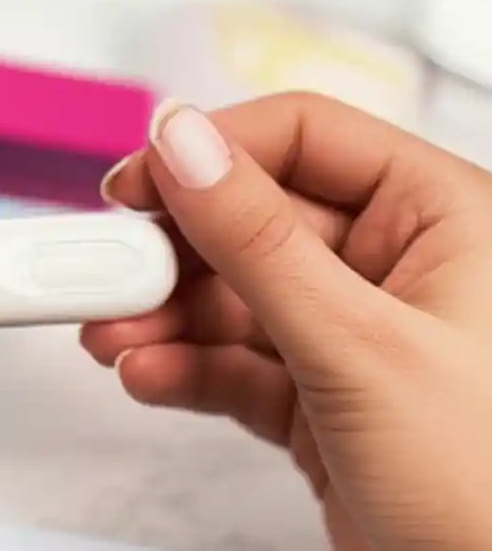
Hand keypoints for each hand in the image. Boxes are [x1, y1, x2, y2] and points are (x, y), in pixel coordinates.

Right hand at [85, 93, 491, 550]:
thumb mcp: (359, 347)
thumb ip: (260, 242)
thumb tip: (187, 147)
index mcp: (445, 221)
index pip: (307, 140)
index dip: (213, 153)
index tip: (135, 183)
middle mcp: (400, 273)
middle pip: (255, 224)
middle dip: (173, 251)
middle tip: (105, 274)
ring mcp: (354, 345)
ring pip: (234, 301)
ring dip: (164, 318)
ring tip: (111, 336)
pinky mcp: (321, 410)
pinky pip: (235, 367)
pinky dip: (186, 371)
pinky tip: (149, 376)